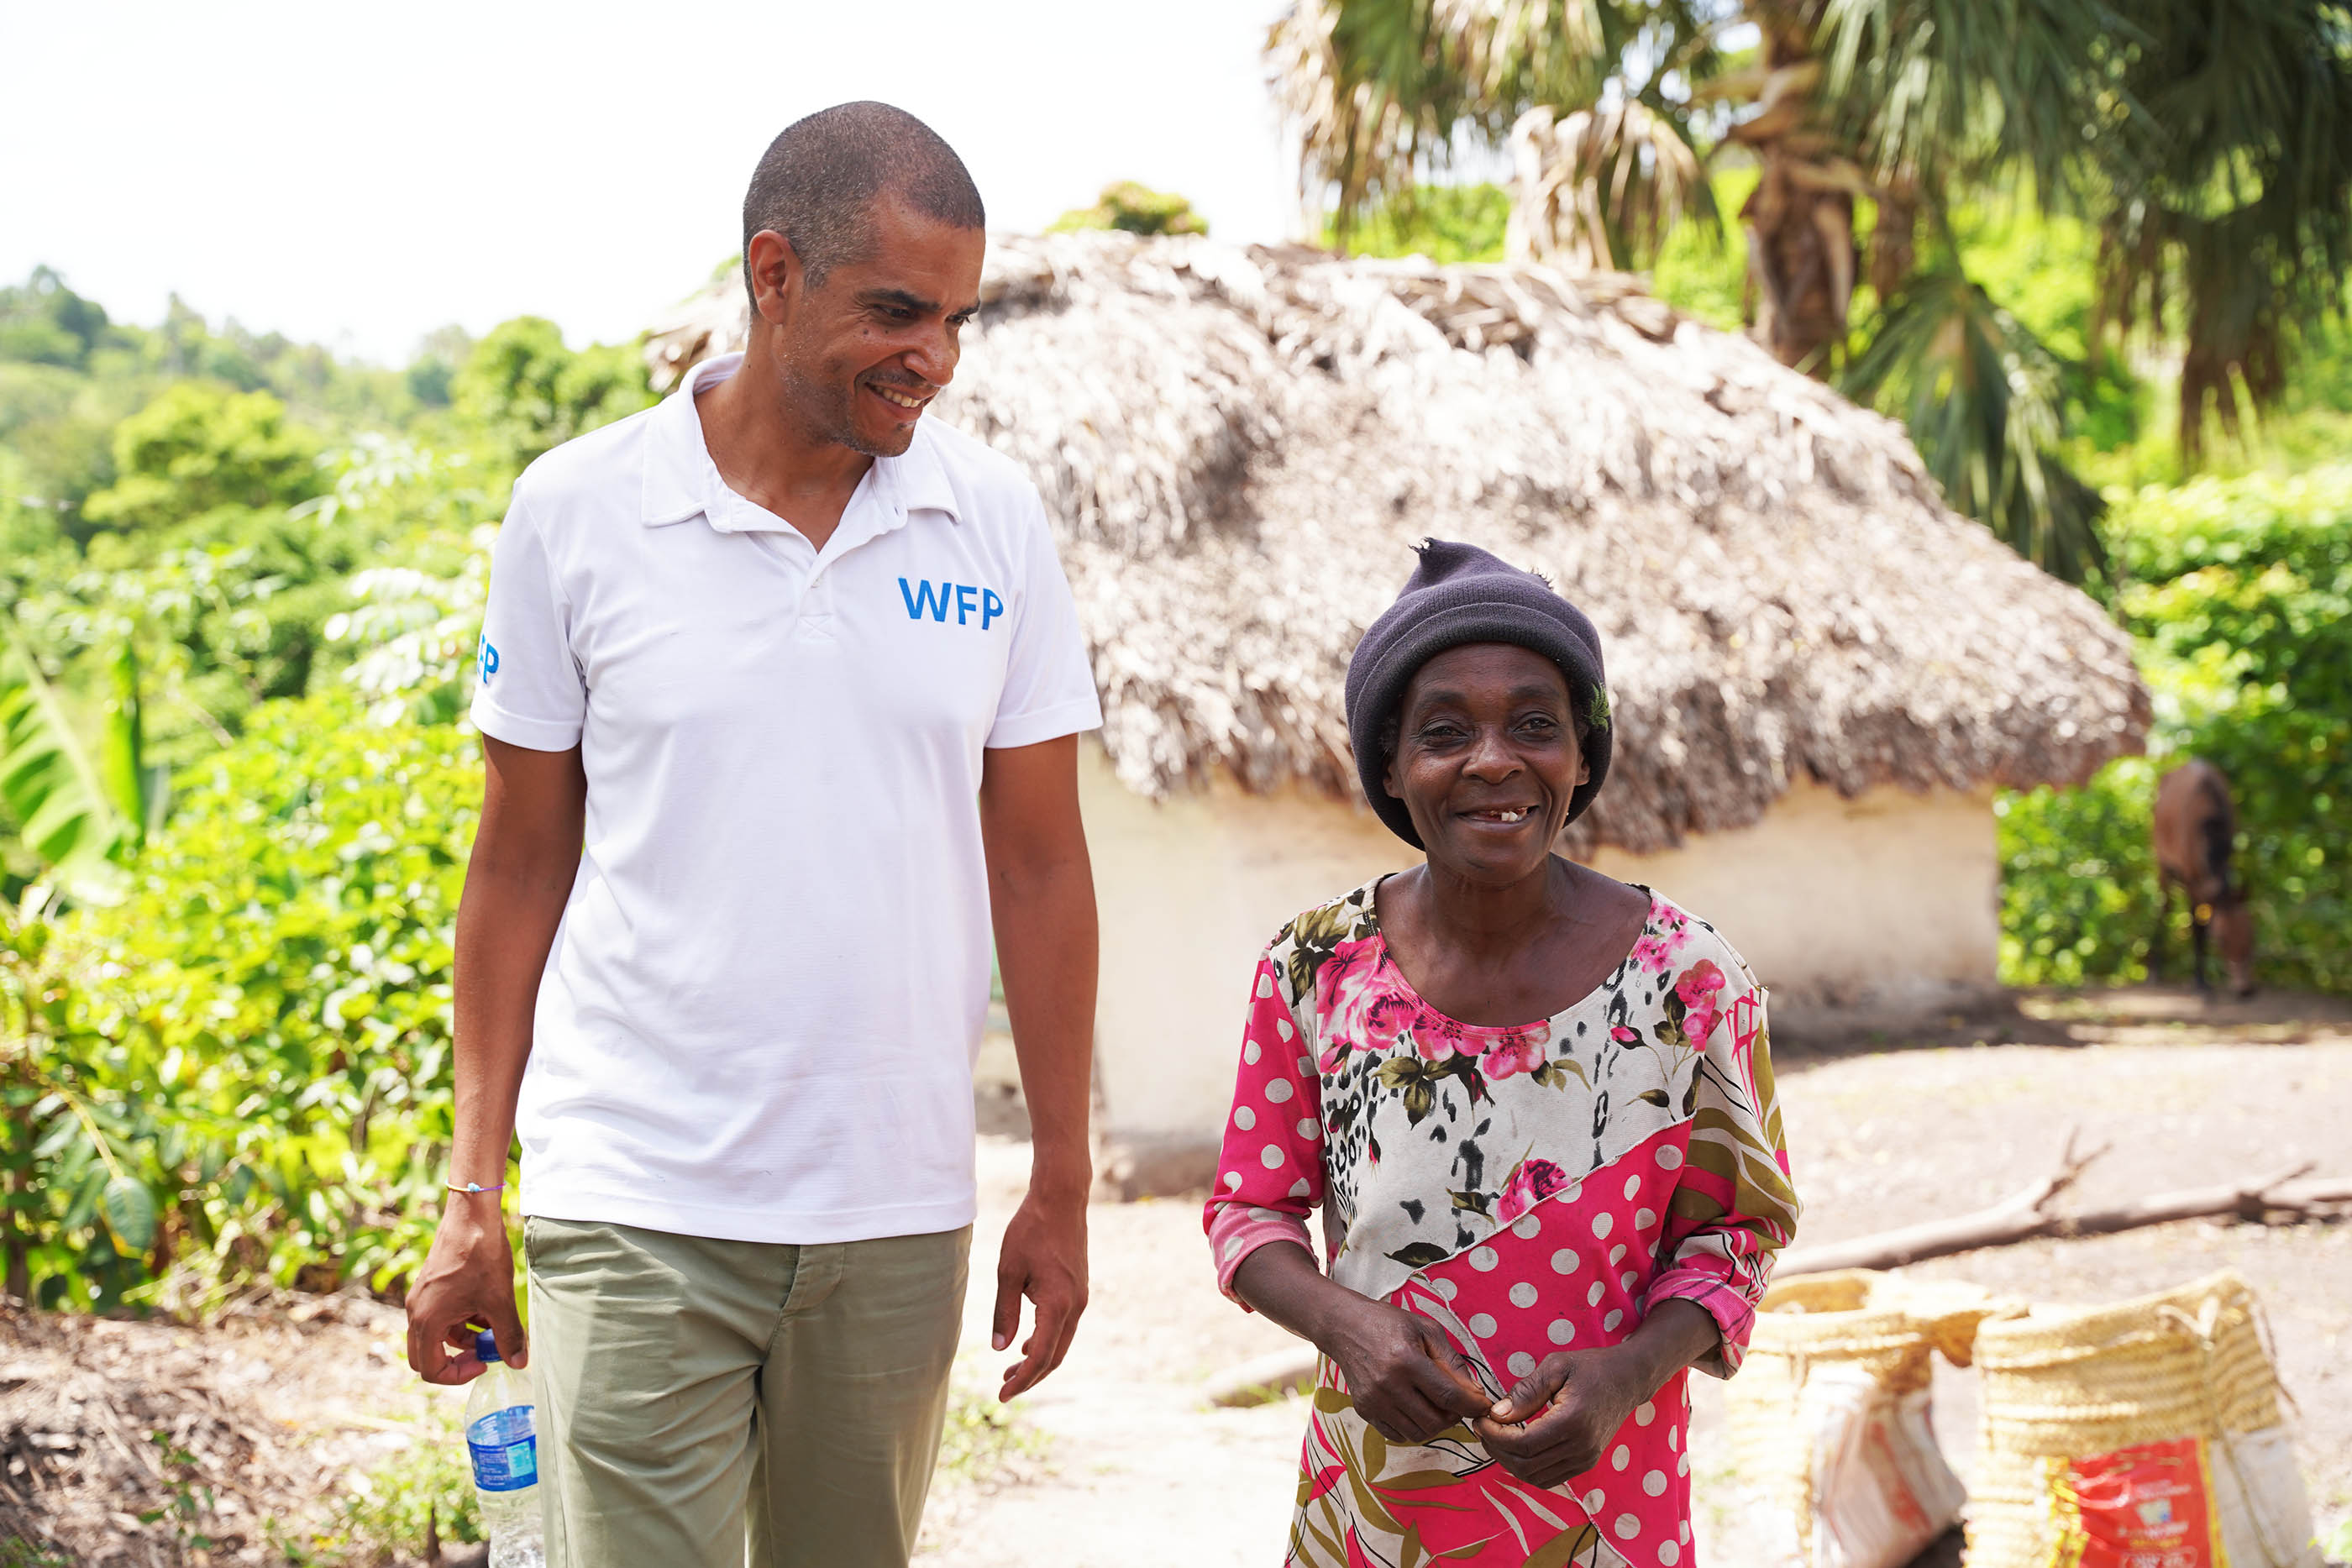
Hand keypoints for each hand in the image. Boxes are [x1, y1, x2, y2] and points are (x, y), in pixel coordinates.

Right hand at [405, 1201, 523, 1384]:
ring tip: (494, 1324)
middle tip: (485, 1352)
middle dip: (457, 1359)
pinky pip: (441, 1315)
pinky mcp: (431, 1286)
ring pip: (437, 1334)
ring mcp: (422, 1298)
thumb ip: (508, 1335)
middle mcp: (417, 1312)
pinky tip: (488, 1307)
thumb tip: (519, 1363)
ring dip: (464, 1337)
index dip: (459, 1374)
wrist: (472, 1216)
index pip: (431, 1370)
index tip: (485, 1361)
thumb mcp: (500, 1301)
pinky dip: (462, 1319)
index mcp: (427, 1321)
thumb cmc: (481, 1257)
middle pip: (427, 1355)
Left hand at [991, 1186, 1087, 1400]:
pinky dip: (1047, 1340)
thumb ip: (1004, 1312)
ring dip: (1038, 1359)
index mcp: (1058, 1304)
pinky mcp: (1078, 1289)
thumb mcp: (1008, 1271)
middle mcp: (1075, 1305)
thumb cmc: (1031, 1230)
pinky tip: (1027, 1343)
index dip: (1022, 1380)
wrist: (1061, 1199)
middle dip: (1030, 1377)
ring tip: (1010, 1371)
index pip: (1040, 1356)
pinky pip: (1064, 1326)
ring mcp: (1080, 1297)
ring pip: (1061, 1342)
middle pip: (1055, 1356)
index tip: (1002, 1395)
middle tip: (1003, 1389)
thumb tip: (999, 1348)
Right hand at [1316, 1296, 1492, 1444]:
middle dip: (1455, 1416)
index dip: (1472, 1406)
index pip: (1449, 1396)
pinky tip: (1415, 1409)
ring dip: (1435, 1424)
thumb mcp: (1426, 1329)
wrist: (1345, 1327)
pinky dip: (1413, 1428)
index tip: (1483, 1406)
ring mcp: (1374, 1401)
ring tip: (1436, 1405)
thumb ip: (1452, 1361)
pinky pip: (1398, 1435)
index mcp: (1407, 1360)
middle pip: (1435, 1421)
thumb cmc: (1389, 1323)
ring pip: (1418, 1433)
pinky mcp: (1364, 1410)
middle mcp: (1389, 1385)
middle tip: (1457, 1403)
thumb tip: (1474, 1392)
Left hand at [1471, 1345, 1649, 1488]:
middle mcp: (1581, 1447)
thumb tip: (1496, 1414)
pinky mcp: (1586, 1462)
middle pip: (1526, 1465)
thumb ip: (1525, 1392)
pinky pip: (1549, 1477)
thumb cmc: (1590, 1367)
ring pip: (1536, 1477)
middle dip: (1497, 1450)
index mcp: (1573, 1422)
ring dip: (1509, 1462)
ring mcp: (1586, 1459)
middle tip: (1482, 1428)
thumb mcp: (1555, 1367)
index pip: (1523, 1444)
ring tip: (1495, 1437)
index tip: (1480, 1419)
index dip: (1495, 1436)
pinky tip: (1515, 1446)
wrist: (1628, 1379)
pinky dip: (1527, 1467)